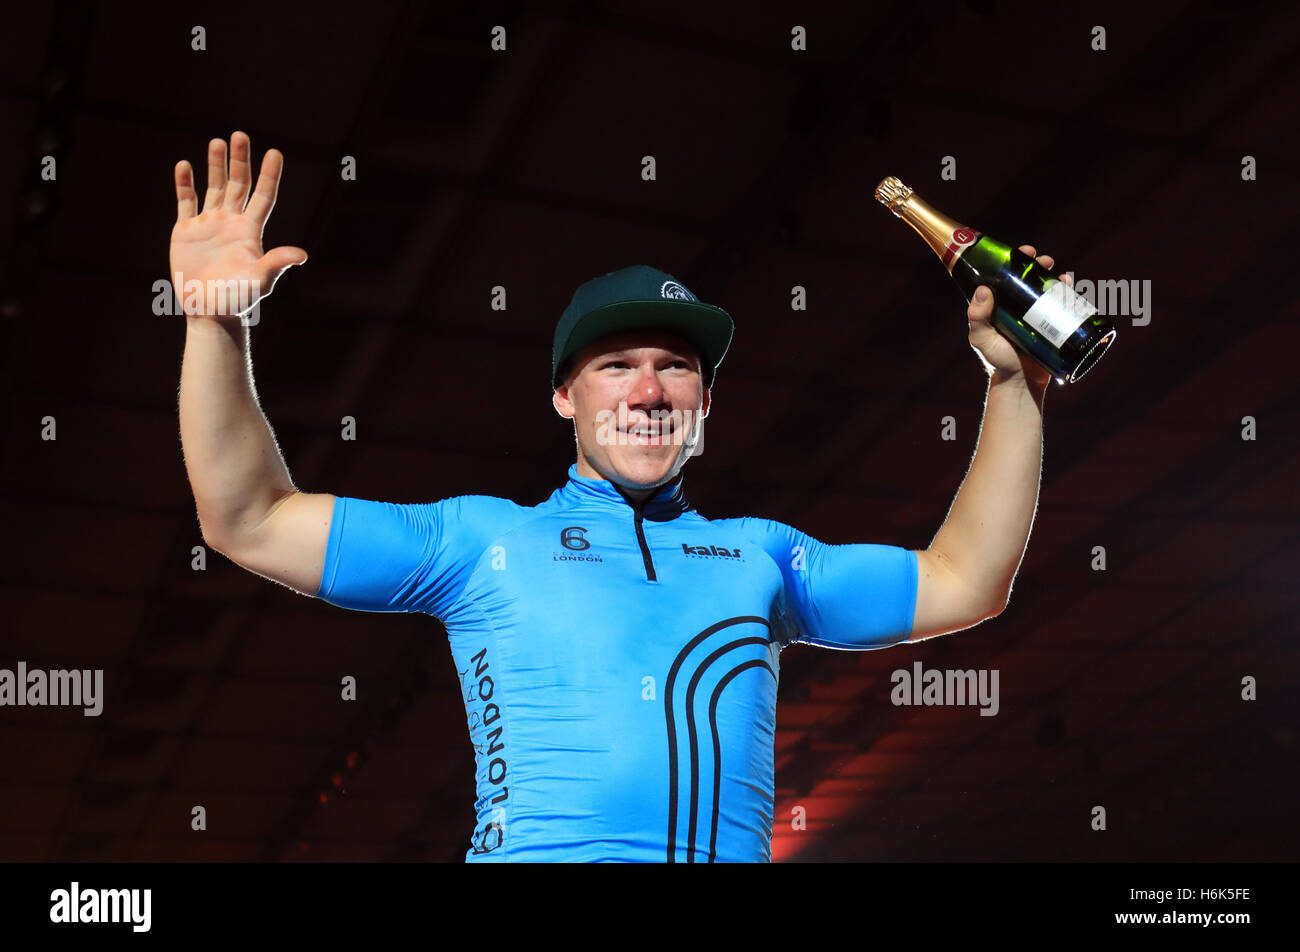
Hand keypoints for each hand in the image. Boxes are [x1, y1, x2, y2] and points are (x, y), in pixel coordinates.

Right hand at [170, 131, 306, 316]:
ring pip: (214, 188)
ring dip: (216, 166)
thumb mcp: (259, 281)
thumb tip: (301, 255)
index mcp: (250, 231)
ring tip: (218, 142)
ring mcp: (208, 224)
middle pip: (239, 185)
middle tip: (241, 135)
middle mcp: (231, 222)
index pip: (264, 196)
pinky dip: (185, 184)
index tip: (275, 152)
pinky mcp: (186, 231)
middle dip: (240, 161)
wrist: (209, 311)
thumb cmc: (238, 299)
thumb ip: (276, 264)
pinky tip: (184, 165)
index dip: (270, 175)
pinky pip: (186, 201)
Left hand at [967, 244, 1069, 388]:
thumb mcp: (981, 339)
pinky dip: (1069, 296)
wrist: (1020, 384)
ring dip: (1056, 277)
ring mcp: (1035, 317)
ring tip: (1061, 276)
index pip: (1006, 277)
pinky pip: (1062, 307)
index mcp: (999, 306)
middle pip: (1029, 279)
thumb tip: (984, 290)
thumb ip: (977, 317)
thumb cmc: (998, 361)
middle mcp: (1016, 308)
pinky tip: (1072, 290)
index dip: (1016, 260)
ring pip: (1047, 290)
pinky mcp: (1051, 328)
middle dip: (1039, 265)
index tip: (1025, 252)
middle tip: (1046, 261)